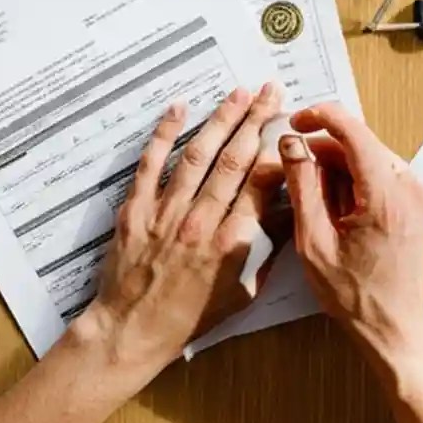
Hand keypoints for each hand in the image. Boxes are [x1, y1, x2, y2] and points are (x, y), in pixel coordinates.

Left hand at [0, 84, 288, 422]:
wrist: (132, 330)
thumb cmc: (189, 317)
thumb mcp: (242, 292)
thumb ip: (266, 250)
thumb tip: (291, 215)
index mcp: (231, 243)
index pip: (261, 184)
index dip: (277, 150)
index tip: (288, 127)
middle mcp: (200, 222)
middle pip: (234, 159)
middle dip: (256, 120)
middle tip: (270, 92)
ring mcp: (166, 213)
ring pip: (198, 154)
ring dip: (221, 119)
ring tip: (238, 93)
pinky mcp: (136, 209)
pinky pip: (151, 164)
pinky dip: (165, 133)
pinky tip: (180, 108)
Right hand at [279, 102, 422, 422]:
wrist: (394, 323)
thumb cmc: (354, 293)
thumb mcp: (314, 241)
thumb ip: (302, 186)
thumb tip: (291, 144)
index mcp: (385, 195)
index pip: (353, 130)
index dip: (319, 117)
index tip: (293, 122)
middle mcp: (408, 185)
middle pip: (357, 142)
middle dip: (322, 154)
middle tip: (296, 182)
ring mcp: (415, 190)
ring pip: (365, 155)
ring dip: (336, 170)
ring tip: (321, 210)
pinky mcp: (414, 197)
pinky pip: (376, 171)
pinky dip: (352, 181)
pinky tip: (338, 211)